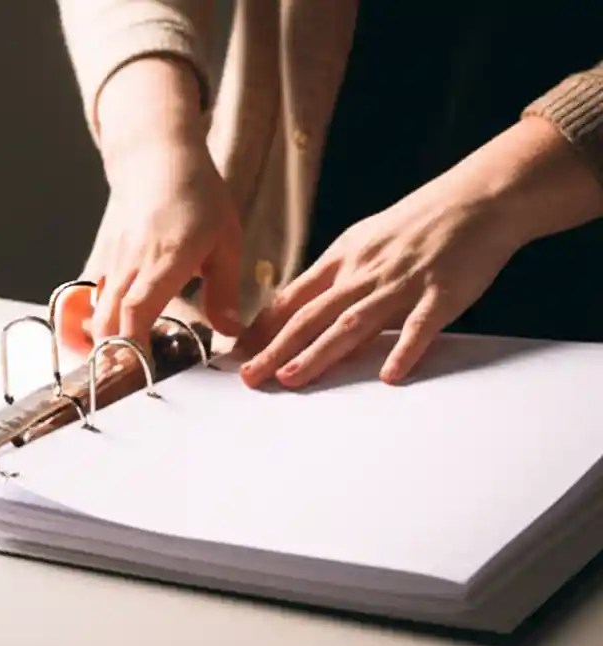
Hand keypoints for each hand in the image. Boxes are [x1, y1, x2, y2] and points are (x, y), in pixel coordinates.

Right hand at [57, 58, 242, 354]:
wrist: (156, 159)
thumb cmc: (197, 196)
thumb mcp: (226, 243)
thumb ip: (225, 292)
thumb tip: (230, 333)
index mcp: (166, 259)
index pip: (137, 308)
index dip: (133, 342)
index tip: (140, 368)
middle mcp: (132, 263)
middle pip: (106, 319)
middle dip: (112, 352)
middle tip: (129, 379)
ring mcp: (114, 261)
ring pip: (95, 310)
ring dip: (103, 339)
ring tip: (119, 364)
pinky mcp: (106, 259)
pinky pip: (94, 296)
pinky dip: (97, 319)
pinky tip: (113, 334)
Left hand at [238, 117, 602, 388]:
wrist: (479, 196)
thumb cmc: (420, 223)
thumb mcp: (364, 242)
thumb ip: (334, 279)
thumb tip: (297, 309)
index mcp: (344, 258)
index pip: (292, 298)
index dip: (262, 328)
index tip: (236, 353)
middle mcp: (365, 270)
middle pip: (312, 315)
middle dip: (276, 348)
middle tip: (249, 377)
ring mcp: (403, 281)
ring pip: (353, 322)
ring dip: (320, 352)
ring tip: (291, 378)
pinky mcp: (443, 292)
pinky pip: (421, 324)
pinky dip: (405, 348)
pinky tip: (389, 375)